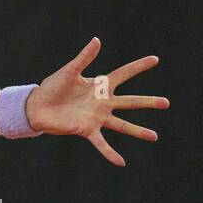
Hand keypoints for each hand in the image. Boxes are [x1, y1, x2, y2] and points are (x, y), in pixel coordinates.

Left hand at [25, 37, 169, 166]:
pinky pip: (101, 143)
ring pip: (122, 125)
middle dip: (148, 102)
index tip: (155, 59)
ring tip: (155, 136)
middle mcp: (102, 102)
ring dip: (138, 131)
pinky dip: (110, 153)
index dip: (138, 66)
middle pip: (130, 101)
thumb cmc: (52, 87)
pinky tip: (121, 162)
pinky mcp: (86, 129)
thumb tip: (97, 39)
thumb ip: (84, 58)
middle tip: (166, 103)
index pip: (123, 74)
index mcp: (99, 86)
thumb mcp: (69, 71)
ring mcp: (96, 117)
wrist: (36, 106)